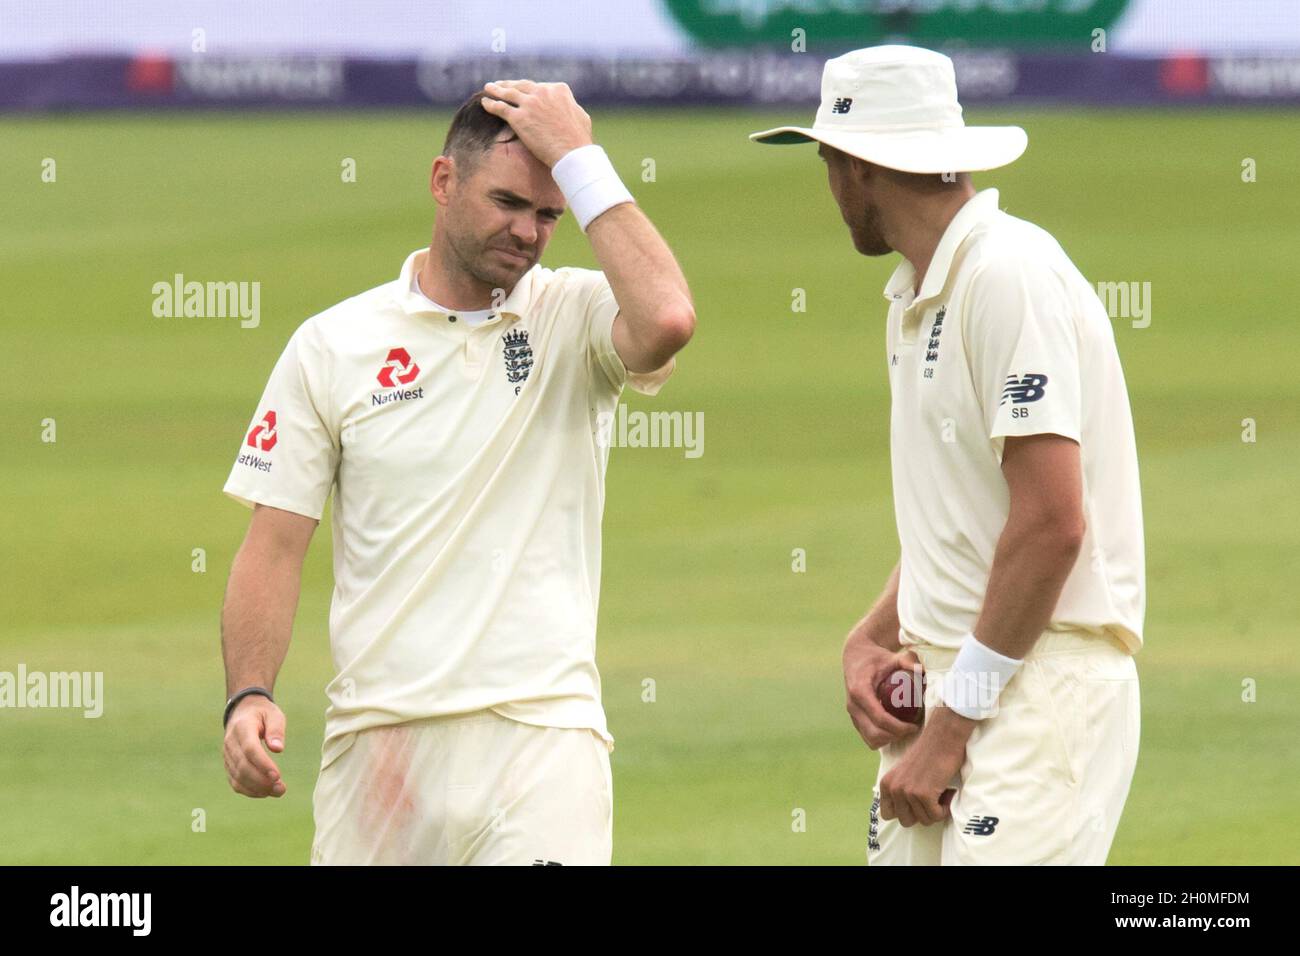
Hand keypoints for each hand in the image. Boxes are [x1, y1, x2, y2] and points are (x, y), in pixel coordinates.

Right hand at [223, 695, 286, 797]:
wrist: (243, 711)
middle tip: (281, 788)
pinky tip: (265, 792)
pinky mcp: (228, 764)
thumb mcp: (274, 714)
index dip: (262, 764)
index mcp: (242, 727)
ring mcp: (227, 755)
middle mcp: (230, 742)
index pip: (250, 749)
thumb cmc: (262, 713)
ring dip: (257, 788)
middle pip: (243, 766)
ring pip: (237, 776)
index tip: (277, 775)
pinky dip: (249, 790)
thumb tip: (278, 749)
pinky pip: (235, 781)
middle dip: (262, 780)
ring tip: (277, 791)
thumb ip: (276, 730)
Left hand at [480, 80, 593, 167]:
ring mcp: (529, 104)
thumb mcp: (581, 116)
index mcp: (559, 89)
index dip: (530, 90)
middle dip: (510, 85)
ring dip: (496, 90)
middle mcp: (543, 92)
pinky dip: (491, 104)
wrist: (572, 154)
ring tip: (488, 88)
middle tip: (500, 85)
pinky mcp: (519, 118)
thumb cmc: (579, 140)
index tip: (522, 91)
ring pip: (508, 93)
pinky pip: (500, 108)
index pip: (540, 87)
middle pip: (522, 86)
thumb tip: (569, 107)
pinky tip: (484, 103)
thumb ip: (571, 107)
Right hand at [843, 631, 922, 749]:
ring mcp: (852, 714)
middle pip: (875, 733)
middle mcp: (852, 705)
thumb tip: (923, 671)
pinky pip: (868, 737)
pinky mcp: (854, 719)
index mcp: (860, 691)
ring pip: (870, 739)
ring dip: (889, 739)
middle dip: (896, 735)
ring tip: (903, 729)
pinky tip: (894, 729)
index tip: (914, 726)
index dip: (899, 727)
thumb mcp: (892, 657)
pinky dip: (882, 738)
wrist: (855, 656)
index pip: (880, 718)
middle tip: (912, 728)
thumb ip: (908, 662)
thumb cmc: (876, 657)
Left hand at [878, 707, 974, 826]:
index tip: (917, 801)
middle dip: (921, 813)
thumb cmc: (928, 753)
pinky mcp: (923, 794)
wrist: (942, 738)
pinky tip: (947, 793)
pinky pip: (936, 816)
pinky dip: (945, 808)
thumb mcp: (904, 772)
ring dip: (936, 810)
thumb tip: (906, 811)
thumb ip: (900, 789)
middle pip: (906, 821)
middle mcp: (893, 789)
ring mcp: (907, 792)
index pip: (887, 814)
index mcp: (886, 783)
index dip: (905, 811)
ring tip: (940, 792)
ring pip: (924, 820)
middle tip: (932, 798)